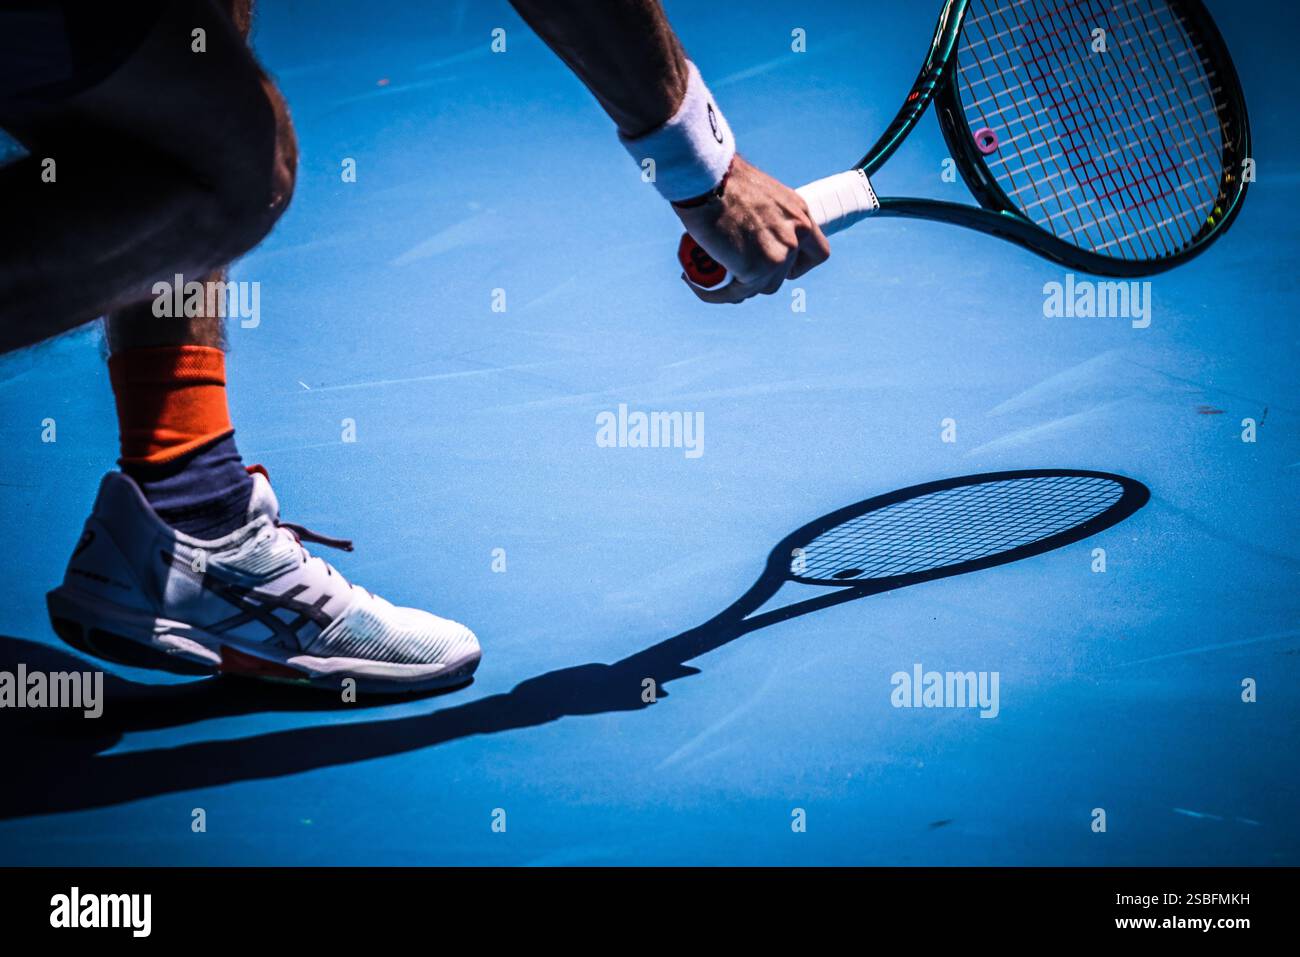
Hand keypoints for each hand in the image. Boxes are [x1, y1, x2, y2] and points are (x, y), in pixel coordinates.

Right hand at [673, 155, 829, 303]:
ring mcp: (778, 255)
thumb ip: (768, 217)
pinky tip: (699, 284)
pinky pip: (736, 292)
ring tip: (713, 277)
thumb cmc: (724, 181)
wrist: (708, 179)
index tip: (779, 264)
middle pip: (783, 275)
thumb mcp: (761, 195)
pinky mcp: (756, 269)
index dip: (798, 264)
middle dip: (760, 278)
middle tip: (735, 270)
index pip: (818, 253)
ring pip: (761, 288)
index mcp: (800, 215)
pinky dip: (716, 293)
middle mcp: (796, 236)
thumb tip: (753, 235)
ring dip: (738, 287)